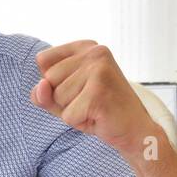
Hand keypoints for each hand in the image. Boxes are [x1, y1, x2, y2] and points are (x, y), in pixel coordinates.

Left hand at [29, 40, 160, 162]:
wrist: (134, 130)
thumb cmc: (98, 111)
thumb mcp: (64, 99)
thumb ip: (44, 92)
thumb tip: (41, 87)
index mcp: (86, 46)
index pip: (43, 60)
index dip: (54, 82)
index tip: (80, 87)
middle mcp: (95, 52)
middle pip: (48, 78)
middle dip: (63, 98)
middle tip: (90, 101)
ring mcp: (99, 70)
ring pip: (57, 96)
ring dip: (72, 110)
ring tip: (95, 108)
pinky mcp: (99, 92)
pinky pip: (67, 115)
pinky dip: (79, 122)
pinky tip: (98, 116)